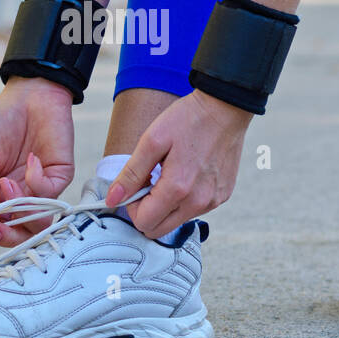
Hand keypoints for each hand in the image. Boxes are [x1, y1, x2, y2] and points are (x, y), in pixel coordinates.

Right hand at [0, 77, 74, 245]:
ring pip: (40, 221)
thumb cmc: (2, 121)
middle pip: (23, 233)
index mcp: (2, 194)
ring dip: (20, 209)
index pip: (1, 226)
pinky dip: (36, 182)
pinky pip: (50, 193)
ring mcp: (43, 187)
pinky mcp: (61, 175)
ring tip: (7, 184)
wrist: (29, 94)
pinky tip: (31, 160)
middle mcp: (24, 196)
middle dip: (8, 236)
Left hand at [105, 90, 252, 237]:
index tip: (137, 184)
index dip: (133, 206)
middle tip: (150, 182)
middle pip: (159, 229)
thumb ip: (130, 174)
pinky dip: (185, 199)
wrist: (226, 108)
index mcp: (178, 189)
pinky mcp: (222, 196)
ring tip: (170, 174)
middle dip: (147, 211)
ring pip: (176, 220)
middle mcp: (198, 202)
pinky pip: (195, 210)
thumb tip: (112, 199)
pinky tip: (188, 173)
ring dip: (166, 205)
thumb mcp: (152, 141)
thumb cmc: (188, 120)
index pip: (143, 222)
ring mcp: (213, 201)